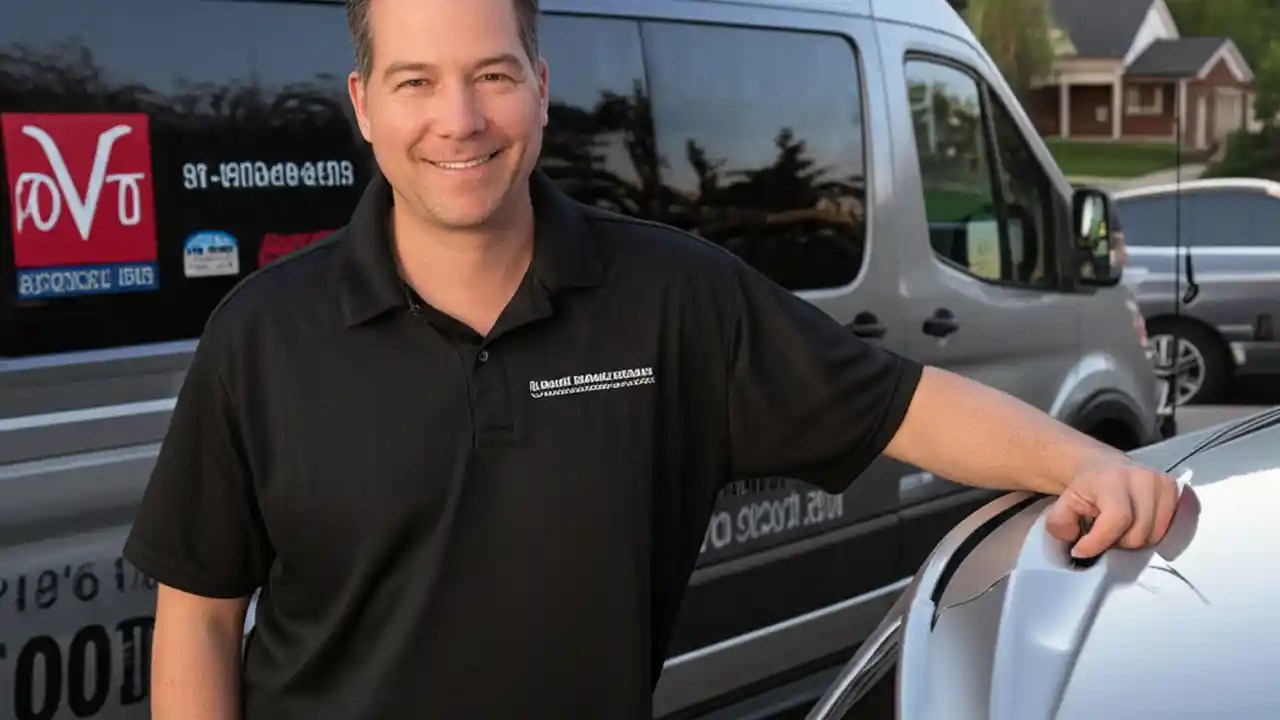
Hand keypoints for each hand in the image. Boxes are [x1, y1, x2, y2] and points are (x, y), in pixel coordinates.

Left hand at [1044, 457, 1179, 558]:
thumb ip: (1060, 523)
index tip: (1080, 551)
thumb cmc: (1085, 489)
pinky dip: (1152, 533)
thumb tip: (1075, 545)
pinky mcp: (1176, 491)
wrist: (1103, 467)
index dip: (1099, 541)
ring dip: (1135, 539)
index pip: (1117, 519)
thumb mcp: (1064, 503)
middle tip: (1105, 535)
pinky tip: (1138, 525)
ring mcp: (1164, 484)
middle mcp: (1144, 479)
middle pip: (1138, 534)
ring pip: (1155, 535)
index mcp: (1113, 480)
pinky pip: (1170, 528)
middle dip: (1118, 543)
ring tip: (1121, 529)